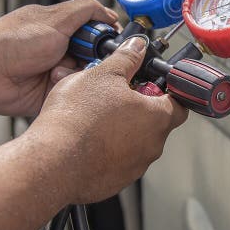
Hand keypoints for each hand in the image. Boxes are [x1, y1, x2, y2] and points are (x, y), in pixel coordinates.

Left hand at [0, 0, 119, 115]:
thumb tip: (111, 12)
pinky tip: (52, 82)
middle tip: (82, 58)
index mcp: (65, 31)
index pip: (99, 36)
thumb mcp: (54, 19)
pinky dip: (66, 89)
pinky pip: (72, 95)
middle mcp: (63, 52)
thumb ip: (85, 11)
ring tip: (57, 71)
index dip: (107, 41)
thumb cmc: (10, 41)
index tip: (111, 44)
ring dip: (76, 74)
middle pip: (98, 59)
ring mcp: (57, 73)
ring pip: (87, 78)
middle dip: (94, 60)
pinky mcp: (50, 94)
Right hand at [26, 36, 187, 203]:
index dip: (168, 91)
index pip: (180, 103)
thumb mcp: (103, 74)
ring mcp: (134, 167)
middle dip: (139, 109)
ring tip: (96, 119)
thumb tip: (137, 47)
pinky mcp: (115, 181)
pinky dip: (107, 152)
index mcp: (158, 117)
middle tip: (116, 97)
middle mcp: (152, 146)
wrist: (49, 163)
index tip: (154, 85)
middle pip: (156, 122)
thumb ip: (127, 59)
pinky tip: (87, 141)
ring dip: (122, 131)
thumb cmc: (77, 119)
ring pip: (136, 143)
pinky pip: (117, 162)